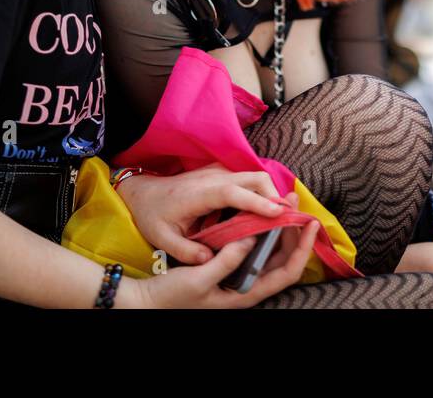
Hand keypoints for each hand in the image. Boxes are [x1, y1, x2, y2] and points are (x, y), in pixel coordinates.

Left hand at [117, 164, 285, 265]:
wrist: (144, 192)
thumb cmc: (153, 215)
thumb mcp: (161, 238)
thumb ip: (185, 251)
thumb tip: (210, 258)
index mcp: (198, 194)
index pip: (231, 193)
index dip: (255, 202)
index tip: (277, 213)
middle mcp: (211, 178)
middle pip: (253, 178)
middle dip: (274, 196)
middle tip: (287, 220)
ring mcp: (218, 173)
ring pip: (255, 176)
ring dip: (271, 194)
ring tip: (281, 218)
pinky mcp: (222, 174)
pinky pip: (249, 180)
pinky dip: (262, 193)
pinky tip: (265, 212)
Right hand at [121, 220, 318, 308]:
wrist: (148, 302)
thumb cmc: (172, 296)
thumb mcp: (199, 279)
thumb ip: (227, 260)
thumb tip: (251, 239)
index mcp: (245, 295)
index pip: (287, 272)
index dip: (302, 248)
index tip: (309, 224)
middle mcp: (247, 286)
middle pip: (282, 259)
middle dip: (293, 231)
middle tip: (295, 203)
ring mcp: (238, 277)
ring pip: (269, 252)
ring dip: (278, 228)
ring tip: (284, 204)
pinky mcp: (228, 267)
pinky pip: (252, 248)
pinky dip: (260, 231)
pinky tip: (259, 214)